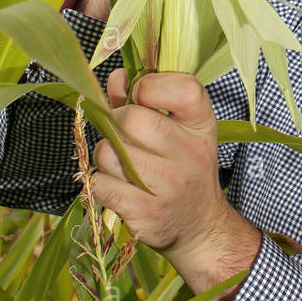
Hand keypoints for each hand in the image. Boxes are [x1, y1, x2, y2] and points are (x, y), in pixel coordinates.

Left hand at [92, 68, 230, 253]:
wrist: (199, 224)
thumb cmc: (184, 166)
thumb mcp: (180, 128)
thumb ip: (147, 98)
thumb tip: (116, 77)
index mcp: (201, 125)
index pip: (184, 89)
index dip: (150, 86)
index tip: (141, 95)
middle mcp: (190, 154)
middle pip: (131, 119)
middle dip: (115, 121)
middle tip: (122, 132)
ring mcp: (168, 186)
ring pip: (108, 152)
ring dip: (106, 155)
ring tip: (122, 163)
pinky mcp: (145, 213)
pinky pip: (100, 184)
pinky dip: (101, 183)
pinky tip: (119, 186)